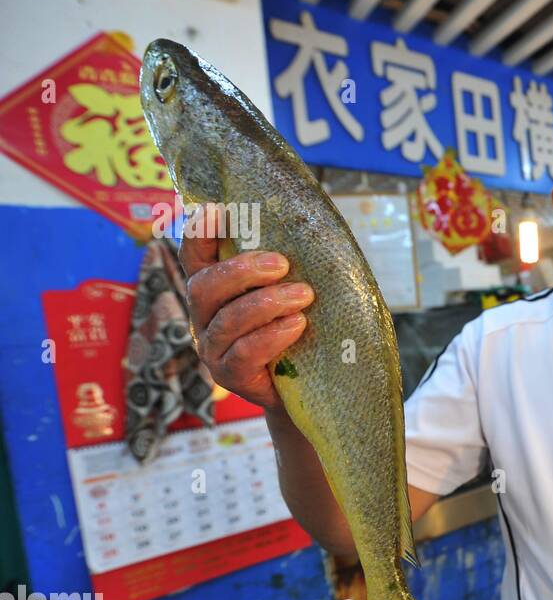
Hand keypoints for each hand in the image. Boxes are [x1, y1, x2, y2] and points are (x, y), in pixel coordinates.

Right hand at [179, 203, 313, 409]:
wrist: (308, 388)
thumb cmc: (298, 330)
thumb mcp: (289, 294)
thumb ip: (284, 268)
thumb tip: (310, 229)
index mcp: (214, 290)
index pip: (195, 256)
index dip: (199, 233)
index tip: (217, 210)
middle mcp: (205, 317)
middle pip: (204, 286)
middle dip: (242, 271)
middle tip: (282, 264)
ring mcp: (212, 348)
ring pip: (227, 320)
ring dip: (266, 303)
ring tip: (303, 295)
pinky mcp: (229, 376)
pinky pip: (244, 353)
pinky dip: (271, 336)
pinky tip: (297, 325)